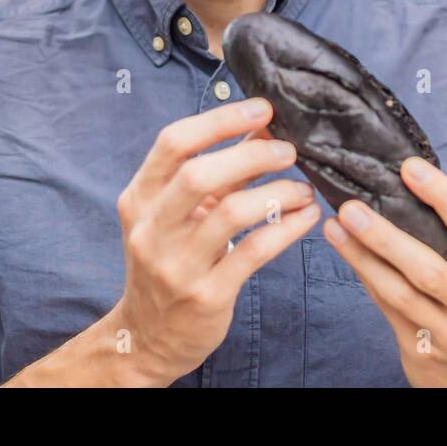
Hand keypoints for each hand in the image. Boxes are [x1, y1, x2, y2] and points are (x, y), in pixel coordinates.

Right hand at [112, 98, 320, 384]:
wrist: (149, 336)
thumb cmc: (169, 261)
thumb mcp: (175, 215)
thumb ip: (214, 173)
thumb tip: (261, 129)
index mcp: (140, 199)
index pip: (173, 143)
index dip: (220, 120)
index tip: (262, 109)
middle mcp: (152, 229)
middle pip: (199, 174)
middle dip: (251, 154)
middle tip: (287, 149)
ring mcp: (177, 265)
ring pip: (232, 213)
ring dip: (277, 192)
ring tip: (302, 187)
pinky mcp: (207, 295)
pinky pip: (254, 251)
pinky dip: (287, 228)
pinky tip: (306, 216)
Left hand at [323, 157, 446, 387]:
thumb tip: (402, 192)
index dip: (443, 196)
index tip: (409, 168)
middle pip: (430, 268)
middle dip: (386, 236)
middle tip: (351, 207)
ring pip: (400, 293)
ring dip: (363, 257)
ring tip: (336, 227)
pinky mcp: (424, 352)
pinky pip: (388, 307)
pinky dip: (366, 277)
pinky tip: (348, 253)